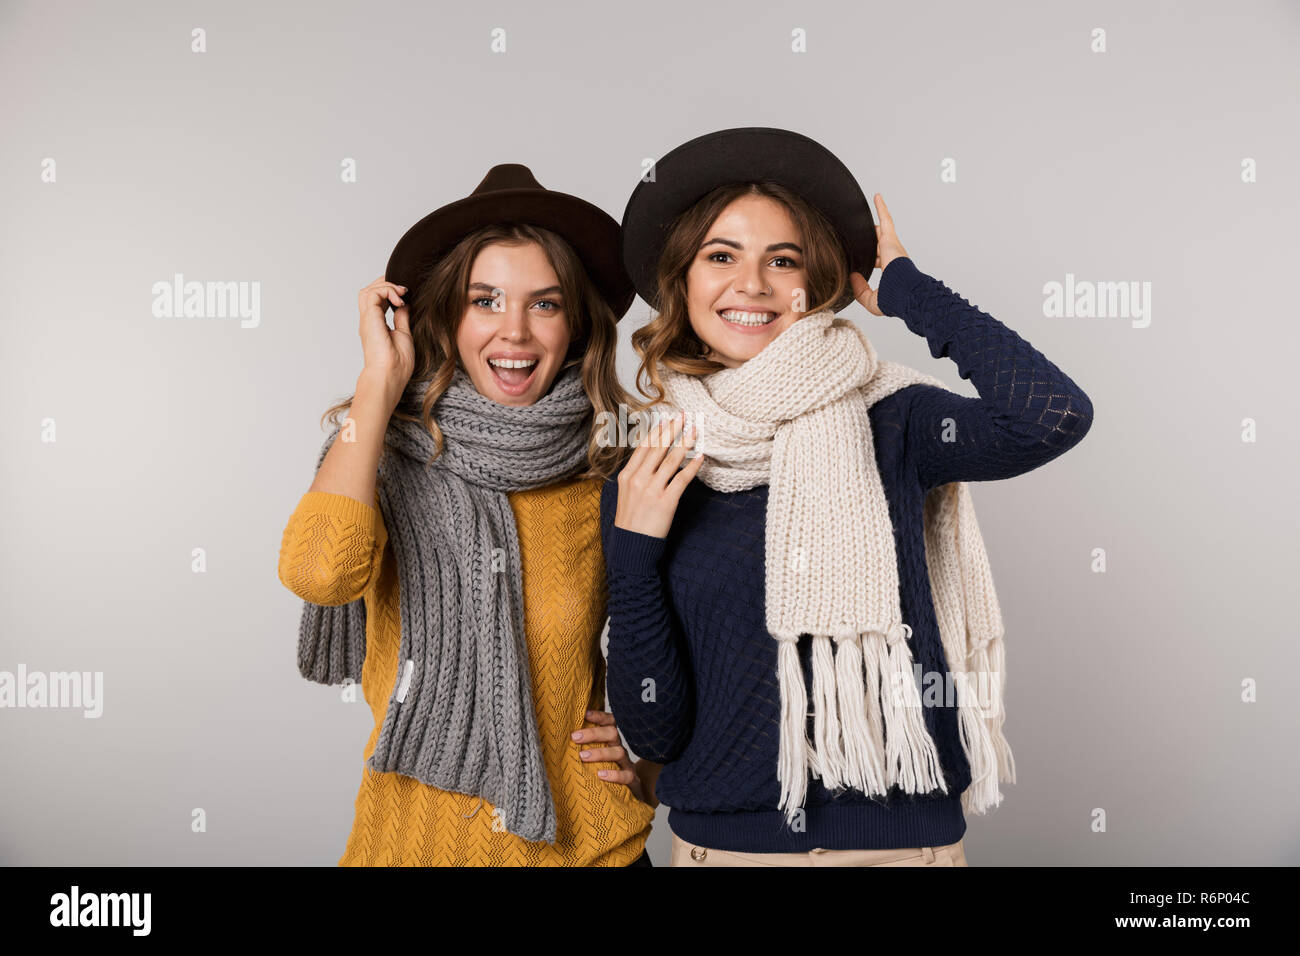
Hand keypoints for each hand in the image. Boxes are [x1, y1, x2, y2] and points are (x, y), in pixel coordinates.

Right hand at [357, 276, 415, 403]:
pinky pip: (373, 294)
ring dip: (385, 286)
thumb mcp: (404, 334)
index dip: (389, 291)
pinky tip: (399, 300)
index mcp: (376, 325)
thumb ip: (402, 318)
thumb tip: (405, 305)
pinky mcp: (369, 319)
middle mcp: (369, 321)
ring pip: (368, 290)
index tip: (405, 294)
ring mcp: (367, 319)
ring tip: (401, 293)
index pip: (377, 299)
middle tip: (403, 289)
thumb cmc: (397, 363)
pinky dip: (387, 291)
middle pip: (369, 292)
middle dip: (385, 284)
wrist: (390, 375)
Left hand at [573, 710, 648, 804]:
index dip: (600, 716)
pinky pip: (627, 776)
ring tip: (582, 756)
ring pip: (619, 752)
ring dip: (600, 752)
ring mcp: (628, 766)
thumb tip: (557, 743)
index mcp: (611, 744)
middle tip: (574, 737)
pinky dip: (614, 775)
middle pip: (613, 734)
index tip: (585, 714)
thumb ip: (583, 751)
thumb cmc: (604, 778)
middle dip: (594, 733)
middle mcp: (620, 752)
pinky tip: (601, 775)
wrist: (629, 803)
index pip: (610, 723)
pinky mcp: (633, 784)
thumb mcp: (594, 762)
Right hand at [614, 410, 703, 537]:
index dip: (657, 431)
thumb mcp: (626, 493)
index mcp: (627, 476)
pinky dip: (692, 467)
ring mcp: (652, 490)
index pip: (644, 447)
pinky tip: (700, 458)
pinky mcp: (666, 502)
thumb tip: (652, 456)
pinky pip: (682, 479)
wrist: (631, 545)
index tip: (667, 419)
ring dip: (685, 443)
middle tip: (684, 416)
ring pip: (671, 460)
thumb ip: (636, 474)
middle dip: (673, 430)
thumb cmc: (631, 520)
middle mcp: (638, 480)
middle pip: (658, 449)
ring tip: (695, 431)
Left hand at [849, 193, 910, 316]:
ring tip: (857, 214)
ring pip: (879, 231)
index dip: (868, 260)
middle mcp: (892, 256)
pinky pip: (886, 219)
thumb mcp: (871, 300)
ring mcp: (891, 247)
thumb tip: (852, 276)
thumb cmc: (893, 299)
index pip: (877, 260)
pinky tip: (876, 197)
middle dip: (867, 241)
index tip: (858, 263)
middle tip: (854, 236)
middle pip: (877, 243)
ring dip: (871, 225)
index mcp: (890, 269)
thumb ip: (860, 290)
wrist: (905, 293)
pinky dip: (882, 208)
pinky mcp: (890, 240)